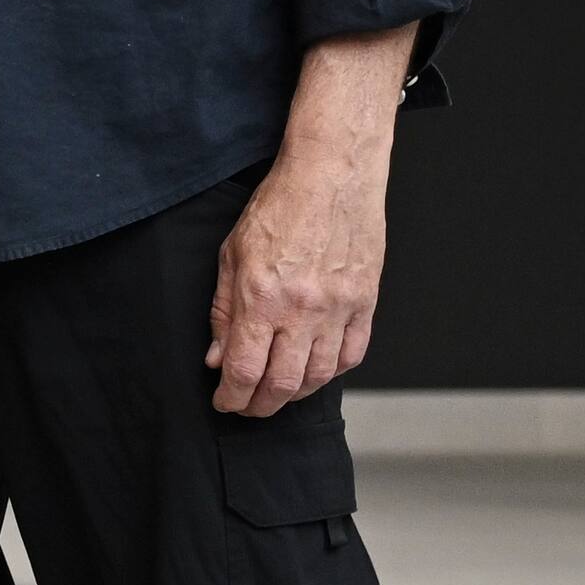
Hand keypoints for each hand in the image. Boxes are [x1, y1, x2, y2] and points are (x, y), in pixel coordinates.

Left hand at [209, 127, 392, 416]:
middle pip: (283, 382)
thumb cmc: (278, 209)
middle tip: (247, 406)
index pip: (245, 369)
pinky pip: (352, 354)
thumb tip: (218, 358)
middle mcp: (304, 310)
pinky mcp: (366, 303)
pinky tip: (314, 371)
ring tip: (276, 393)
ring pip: (320, 375)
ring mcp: (340, 309)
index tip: (224, 402)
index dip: (232, 396)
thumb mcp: (231, 257)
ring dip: (295, 393)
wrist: (331, 178)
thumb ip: (224, 312)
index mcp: (263, 298)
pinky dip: (332, 372)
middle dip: (260, 404)